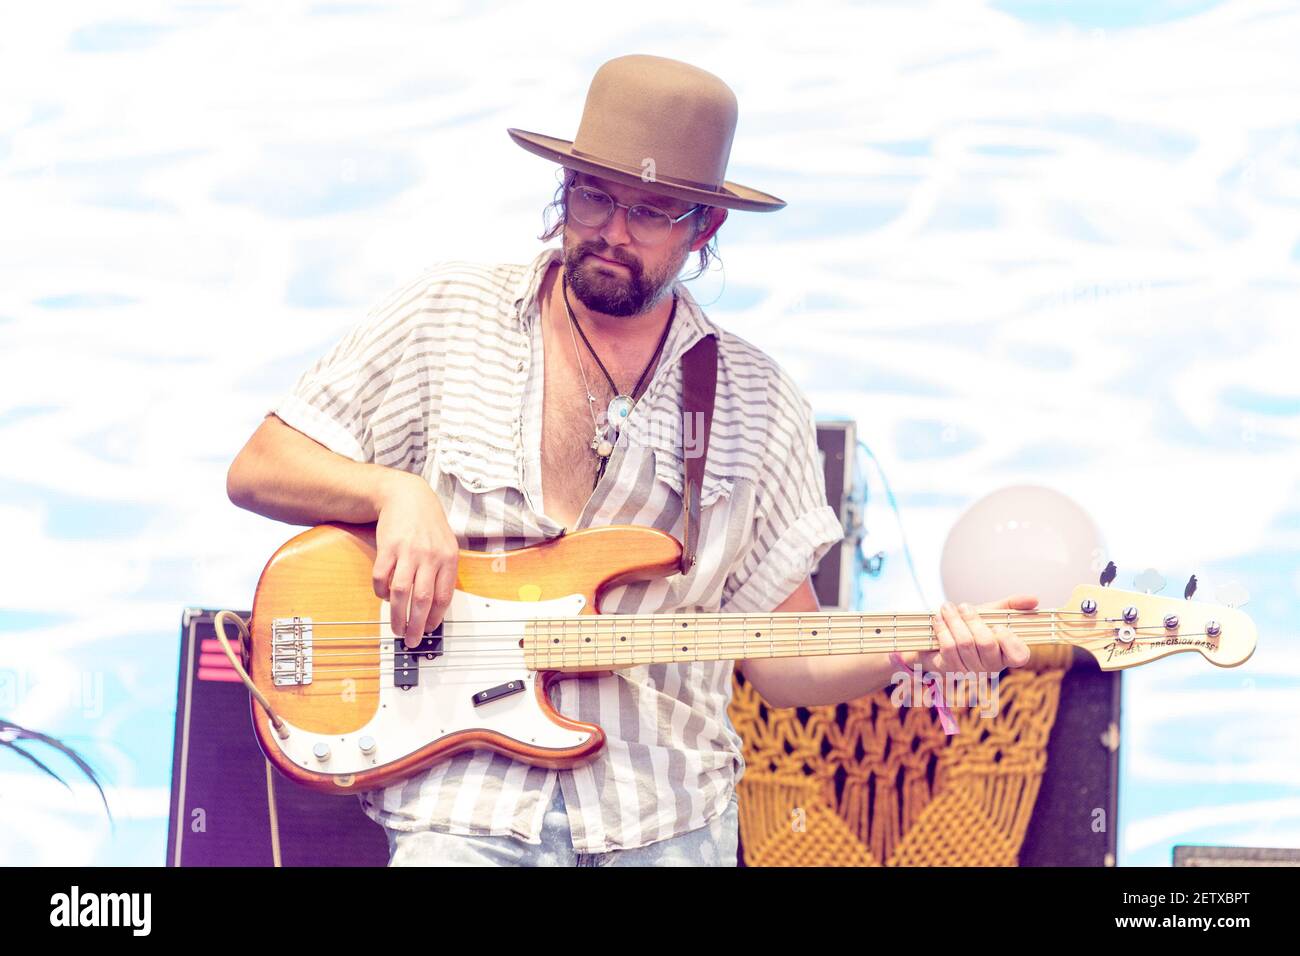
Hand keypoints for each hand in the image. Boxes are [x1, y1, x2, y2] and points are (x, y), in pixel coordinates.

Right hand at [372, 470, 459, 648]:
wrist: (408, 496)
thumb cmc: (428, 525)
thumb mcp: (447, 545)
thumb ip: (444, 572)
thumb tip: (437, 606)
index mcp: (448, 558)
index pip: (444, 597)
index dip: (436, 618)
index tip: (430, 630)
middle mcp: (430, 556)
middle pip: (422, 600)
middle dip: (416, 626)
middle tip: (412, 640)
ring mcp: (408, 552)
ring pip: (401, 593)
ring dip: (397, 616)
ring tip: (396, 629)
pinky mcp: (388, 547)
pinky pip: (382, 577)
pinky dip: (381, 593)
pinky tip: (383, 597)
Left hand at [895, 595, 1036, 676]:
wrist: (939, 639)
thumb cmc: (971, 627)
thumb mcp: (992, 614)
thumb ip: (1012, 605)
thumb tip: (1034, 599)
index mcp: (1007, 654)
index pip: (1019, 656)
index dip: (1010, 641)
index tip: (999, 626)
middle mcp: (991, 666)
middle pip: (986, 643)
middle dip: (973, 620)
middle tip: (963, 606)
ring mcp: (971, 670)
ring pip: (964, 643)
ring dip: (954, 621)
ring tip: (947, 607)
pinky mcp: (950, 669)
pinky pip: (948, 647)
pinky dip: (943, 629)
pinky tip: (938, 619)